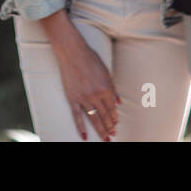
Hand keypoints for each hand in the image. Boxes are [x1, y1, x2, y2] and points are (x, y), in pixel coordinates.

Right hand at [43, 11, 119, 139]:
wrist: (72, 52)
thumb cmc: (90, 59)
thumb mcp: (106, 72)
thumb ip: (113, 88)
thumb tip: (118, 102)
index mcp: (106, 88)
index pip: (112, 107)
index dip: (115, 117)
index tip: (116, 124)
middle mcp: (96, 95)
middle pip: (105, 115)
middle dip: (110, 127)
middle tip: (112, 135)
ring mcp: (84, 98)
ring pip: (94, 118)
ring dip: (100, 129)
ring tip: (105, 138)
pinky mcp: (72, 99)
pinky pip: (77, 116)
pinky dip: (81, 128)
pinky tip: (85, 136)